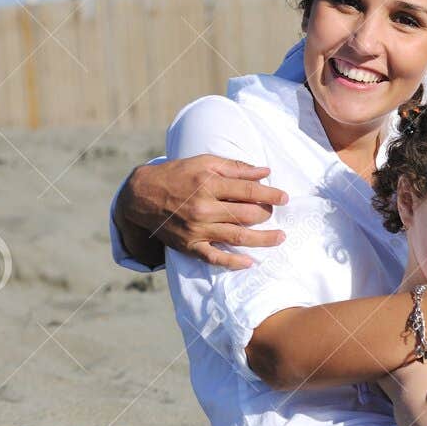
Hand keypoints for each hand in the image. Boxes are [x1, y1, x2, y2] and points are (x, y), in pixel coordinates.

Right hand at [122, 156, 288, 268]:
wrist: (141, 196)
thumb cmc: (177, 175)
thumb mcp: (204, 163)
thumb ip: (236, 168)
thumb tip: (266, 172)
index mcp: (209, 185)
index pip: (249, 192)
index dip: (271, 195)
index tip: (285, 198)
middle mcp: (204, 209)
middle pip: (246, 215)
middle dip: (266, 214)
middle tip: (274, 213)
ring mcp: (197, 230)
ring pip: (237, 237)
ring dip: (263, 240)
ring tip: (280, 238)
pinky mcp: (189, 246)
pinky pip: (214, 258)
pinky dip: (233, 262)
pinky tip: (250, 262)